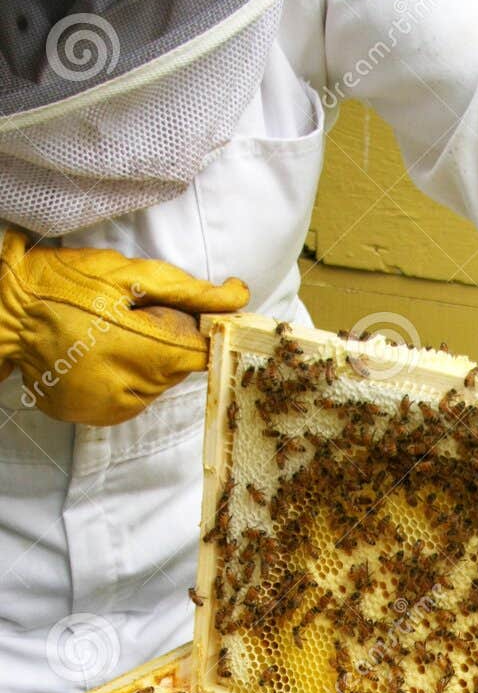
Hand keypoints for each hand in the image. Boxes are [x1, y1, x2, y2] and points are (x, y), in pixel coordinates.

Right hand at [0, 231, 248, 425]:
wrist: (2, 313)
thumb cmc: (62, 284)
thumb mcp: (124, 274)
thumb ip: (186, 290)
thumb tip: (238, 296)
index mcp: (144, 353)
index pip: (203, 355)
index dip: (207, 335)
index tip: (200, 319)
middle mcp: (130, 391)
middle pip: (177, 370)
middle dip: (167, 342)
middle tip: (131, 316)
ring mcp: (110, 410)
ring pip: (155, 386)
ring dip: (145, 361)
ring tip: (110, 334)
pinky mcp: (94, 417)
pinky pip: (129, 398)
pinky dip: (124, 378)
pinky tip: (99, 356)